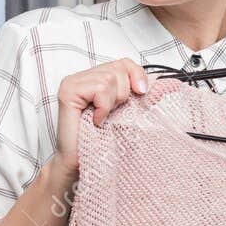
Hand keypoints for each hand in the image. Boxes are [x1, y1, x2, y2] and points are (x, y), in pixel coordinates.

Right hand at [53, 59, 151, 176]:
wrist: (80, 162)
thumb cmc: (102, 138)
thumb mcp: (124, 109)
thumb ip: (133, 91)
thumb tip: (157, 79)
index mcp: (94, 77)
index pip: (123, 62)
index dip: (137, 75)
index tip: (142, 93)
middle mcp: (81, 76)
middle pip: (118, 68)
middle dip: (124, 92)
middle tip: (113, 112)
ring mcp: (71, 83)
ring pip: (109, 78)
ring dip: (113, 102)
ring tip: (103, 116)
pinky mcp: (67, 92)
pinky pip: (99, 89)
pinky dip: (103, 107)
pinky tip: (96, 120)